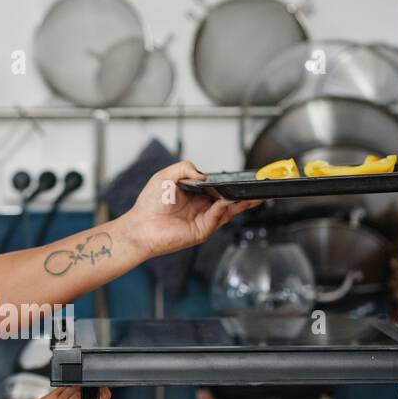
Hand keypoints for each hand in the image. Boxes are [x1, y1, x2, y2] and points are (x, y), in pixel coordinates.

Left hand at [121, 160, 260, 258]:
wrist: (141, 226)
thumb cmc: (149, 204)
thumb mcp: (165, 175)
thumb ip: (185, 168)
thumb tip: (203, 175)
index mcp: (193, 194)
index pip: (217, 188)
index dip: (229, 184)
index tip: (241, 178)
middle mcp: (201, 207)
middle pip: (228, 200)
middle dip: (243, 194)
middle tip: (256, 186)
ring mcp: (203, 219)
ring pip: (228, 210)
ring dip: (242, 202)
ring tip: (254, 194)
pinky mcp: (202, 230)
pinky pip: (218, 217)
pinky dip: (225, 208)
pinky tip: (227, 200)